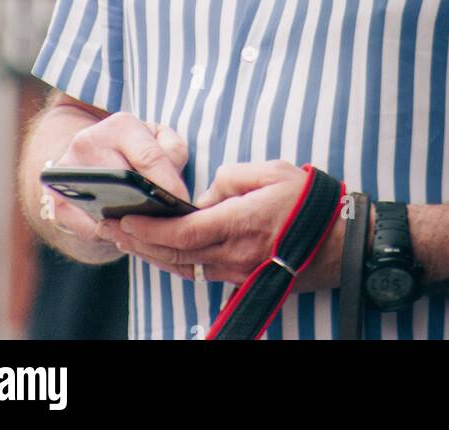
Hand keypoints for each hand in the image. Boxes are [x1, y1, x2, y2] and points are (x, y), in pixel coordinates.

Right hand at [42, 111, 189, 247]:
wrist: (90, 159)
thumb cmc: (135, 151)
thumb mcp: (157, 140)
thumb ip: (173, 151)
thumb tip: (173, 186)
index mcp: (120, 125)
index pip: (150, 157)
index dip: (170, 185)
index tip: (183, 205)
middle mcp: (89, 142)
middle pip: (127, 184)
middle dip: (152, 207)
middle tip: (171, 225)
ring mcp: (68, 171)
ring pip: (107, 209)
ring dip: (131, 226)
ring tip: (151, 233)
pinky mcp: (56, 198)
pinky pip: (88, 228)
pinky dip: (109, 236)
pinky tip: (125, 237)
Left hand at [96, 159, 343, 291]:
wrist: (338, 242)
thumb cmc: (307, 202)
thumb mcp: (271, 172)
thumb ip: (230, 178)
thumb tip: (204, 195)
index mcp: (239, 225)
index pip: (183, 233)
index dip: (150, 228)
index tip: (125, 217)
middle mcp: (233, 255)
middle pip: (173, 255)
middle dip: (138, 241)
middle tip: (110, 226)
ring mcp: (235, 271)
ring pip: (181, 267)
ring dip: (149, 254)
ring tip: (124, 238)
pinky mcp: (239, 277)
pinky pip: (196, 272)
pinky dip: (171, 261)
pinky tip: (156, 251)